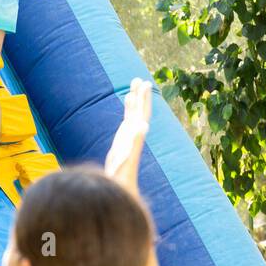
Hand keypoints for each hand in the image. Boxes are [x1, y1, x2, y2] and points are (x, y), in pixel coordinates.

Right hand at [105, 78, 151, 194]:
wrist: (120, 185)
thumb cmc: (122, 174)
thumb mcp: (127, 156)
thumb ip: (135, 140)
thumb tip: (144, 124)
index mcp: (136, 134)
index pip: (142, 113)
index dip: (144, 100)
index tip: (145, 84)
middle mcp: (134, 133)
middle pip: (139, 110)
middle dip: (140, 95)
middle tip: (140, 79)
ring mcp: (129, 135)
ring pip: (133, 113)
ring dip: (134, 99)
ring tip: (134, 84)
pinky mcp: (123, 139)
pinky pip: (127, 119)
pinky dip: (127, 109)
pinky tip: (128, 102)